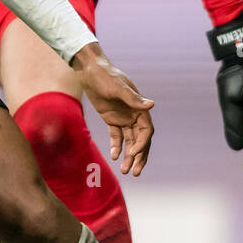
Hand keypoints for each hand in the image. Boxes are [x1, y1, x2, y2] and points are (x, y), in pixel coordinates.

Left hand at [70, 43, 154, 175]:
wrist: (90, 70)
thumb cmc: (105, 76)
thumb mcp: (117, 87)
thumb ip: (133, 99)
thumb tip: (152, 104)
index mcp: (140, 108)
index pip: (146, 131)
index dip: (142, 144)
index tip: (133, 154)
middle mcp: (134, 114)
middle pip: (140, 140)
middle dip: (139, 156)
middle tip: (134, 172)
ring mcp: (123, 117)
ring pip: (129, 141)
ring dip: (128, 155)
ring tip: (125, 170)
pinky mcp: (111, 119)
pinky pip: (116, 136)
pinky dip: (116, 146)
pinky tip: (114, 157)